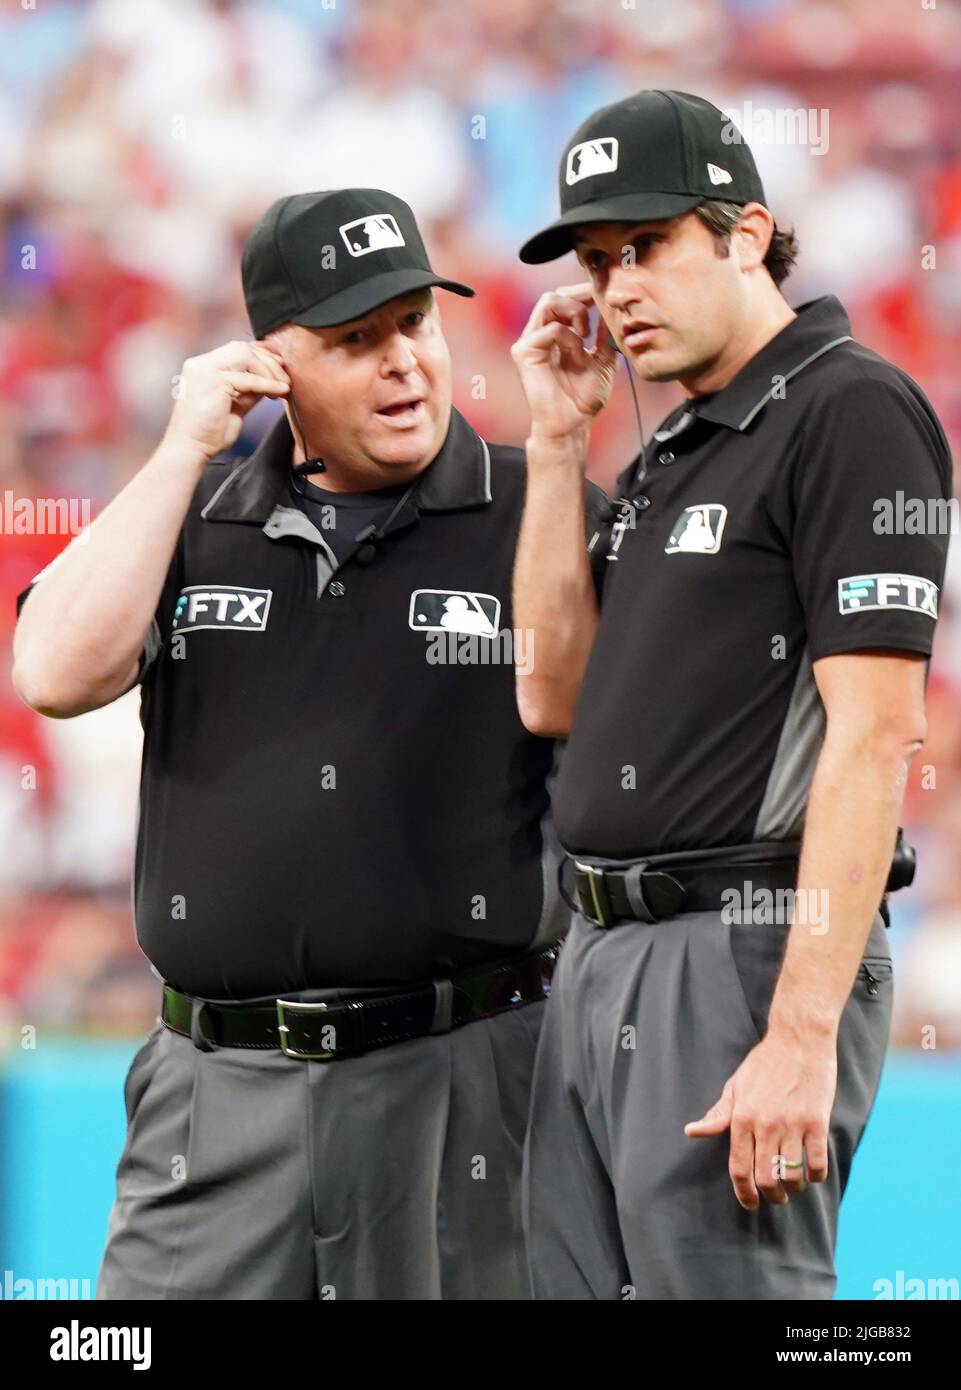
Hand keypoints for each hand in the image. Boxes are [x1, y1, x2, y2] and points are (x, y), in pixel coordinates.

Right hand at [164, 340, 289, 459]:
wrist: (190, 449)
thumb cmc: (209, 432)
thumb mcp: (235, 405)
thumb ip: (249, 390)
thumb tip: (271, 380)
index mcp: (202, 367)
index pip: (237, 349)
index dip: (262, 355)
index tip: (280, 369)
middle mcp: (201, 364)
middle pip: (243, 348)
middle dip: (269, 361)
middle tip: (285, 380)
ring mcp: (205, 371)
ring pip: (246, 356)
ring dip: (269, 370)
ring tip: (282, 387)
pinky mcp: (213, 382)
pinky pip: (248, 379)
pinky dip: (268, 384)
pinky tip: (280, 392)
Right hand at [510, 283, 617, 445]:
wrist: (572, 424)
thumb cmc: (583, 399)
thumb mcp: (603, 360)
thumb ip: (604, 335)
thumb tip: (611, 311)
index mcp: (555, 336)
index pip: (564, 300)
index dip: (583, 293)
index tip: (602, 297)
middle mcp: (540, 335)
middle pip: (554, 294)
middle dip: (580, 296)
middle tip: (596, 311)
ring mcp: (530, 342)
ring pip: (548, 302)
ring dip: (574, 311)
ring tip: (586, 333)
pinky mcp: (524, 352)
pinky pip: (548, 329)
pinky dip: (568, 337)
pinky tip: (577, 352)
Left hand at [683, 1030, 837, 1210]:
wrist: (798, 1040)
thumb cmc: (764, 1063)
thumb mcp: (735, 1087)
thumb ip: (717, 1115)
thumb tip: (691, 1131)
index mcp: (742, 1118)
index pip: (739, 1168)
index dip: (744, 1193)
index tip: (750, 1204)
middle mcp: (765, 1124)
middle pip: (765, 1178)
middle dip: (770, 1196)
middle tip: (775, 1197)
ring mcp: (792, 1124)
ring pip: (792, 1176)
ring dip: (793, 1189)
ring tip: (793, 1186)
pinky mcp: (817, 1122)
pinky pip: (818, 1163)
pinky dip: (816, 1176)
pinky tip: (812, 1174)